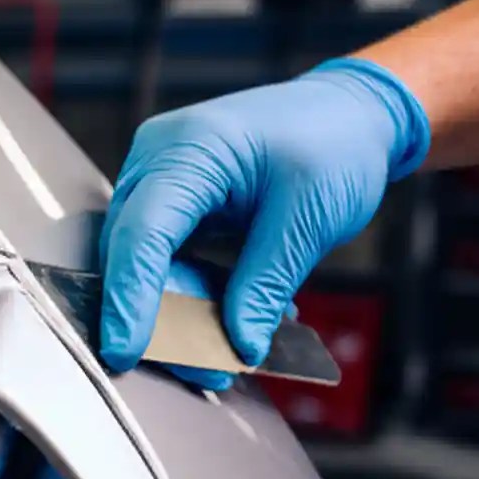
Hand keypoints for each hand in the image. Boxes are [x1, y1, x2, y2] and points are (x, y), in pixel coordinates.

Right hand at [98, 58, 429, 387]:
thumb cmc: (335, 142)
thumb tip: (238, 345)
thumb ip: (264, 284)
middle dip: (161, 318)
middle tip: (208, 369)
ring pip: (146, 261)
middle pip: (133, 252)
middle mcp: (159, 160)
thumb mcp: (308, 217)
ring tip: (229, 352)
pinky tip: (234, 315)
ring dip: (180, 311)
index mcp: (189, 149)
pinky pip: (167, 256)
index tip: (125, 351)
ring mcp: (162, 178)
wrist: (352, 109)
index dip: (129, 297)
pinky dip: (194, 291)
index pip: (141, 233)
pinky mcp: (176, 200)